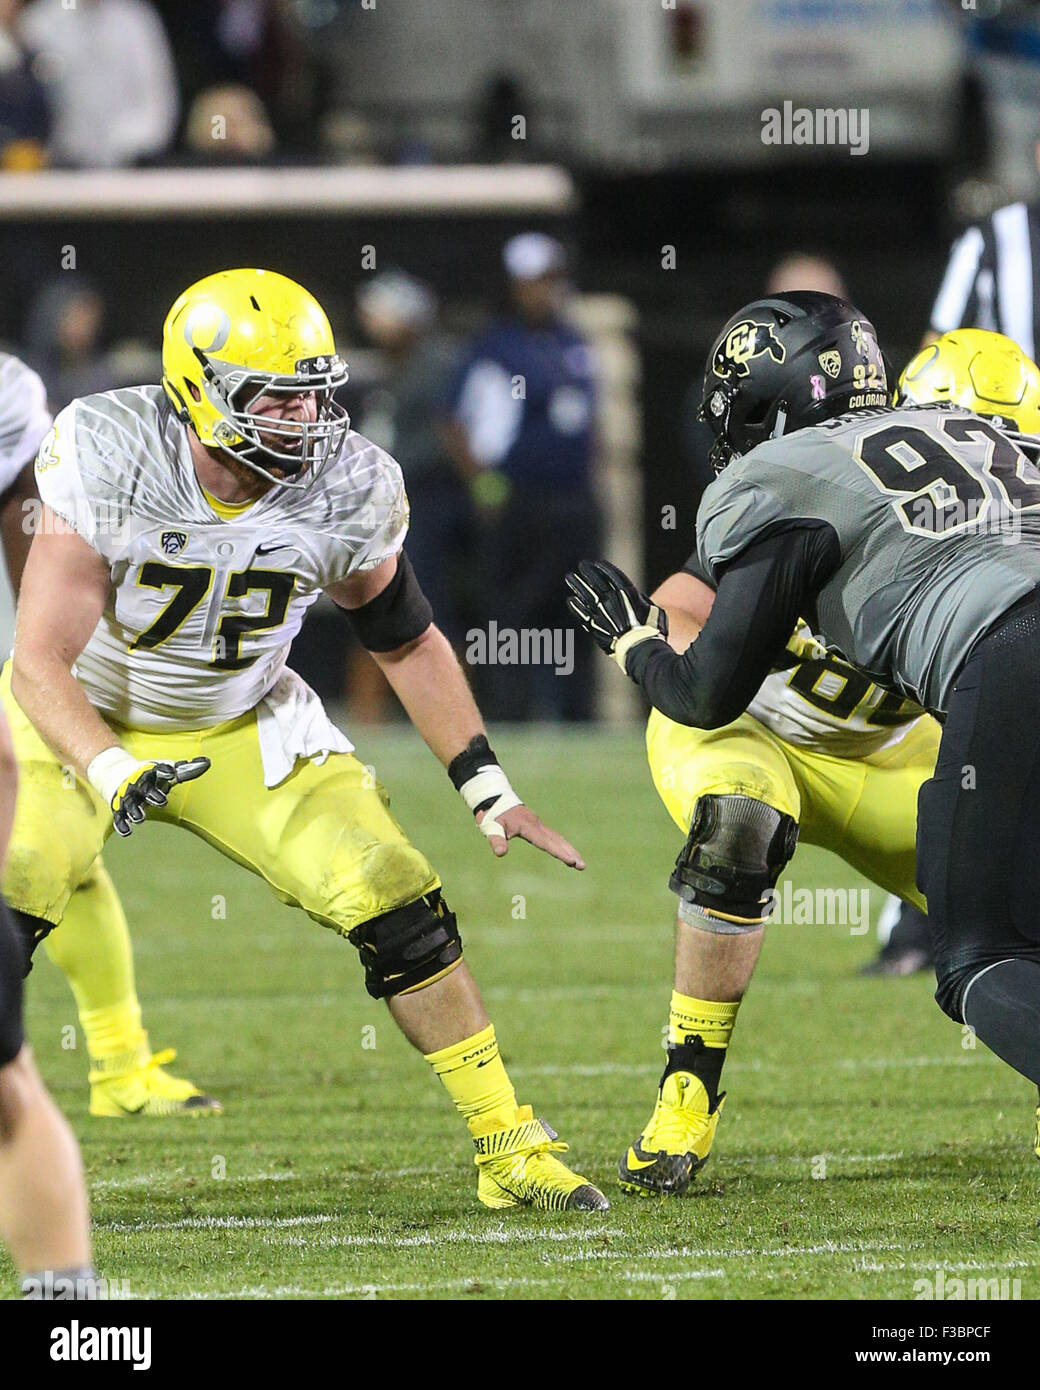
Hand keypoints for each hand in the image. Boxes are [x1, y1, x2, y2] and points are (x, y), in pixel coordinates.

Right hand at [88, 749, 211, 836]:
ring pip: (130, 803)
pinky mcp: (120, 809)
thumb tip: (208, 762)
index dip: (165, 771)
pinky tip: (127, 832)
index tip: (172, 773)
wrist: (119, 775)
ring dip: (135, 811)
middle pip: (145, 788)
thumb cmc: (152, 776)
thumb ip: (187, 770)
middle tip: (162, 802)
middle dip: (152, 795)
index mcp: (152, 773)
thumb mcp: (167, 773)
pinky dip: (122, 824)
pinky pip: (119, 817)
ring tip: (140, 818)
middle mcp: (139, 784)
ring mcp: (128, 796)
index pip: (159, 770)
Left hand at [476, 801, 585, 868]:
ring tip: (579, 863)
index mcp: (528, 826)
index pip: (546, 843)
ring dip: (568, 849)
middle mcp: (536, 824)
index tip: (571, 861)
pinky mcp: (536, 824)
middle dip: (570, 853)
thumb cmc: (492, 813)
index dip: (559, 853)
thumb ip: (496, 839)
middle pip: (557, 840)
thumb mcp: (490, 826)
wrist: (493, 796)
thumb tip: (500, 853)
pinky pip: (552, 836)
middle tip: (582, 866)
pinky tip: (565, 851)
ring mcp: (538, 823)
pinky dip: (561, 844)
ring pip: (557, 838)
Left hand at [565, 559, 667, 671]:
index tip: (597, 563)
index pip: (613, 576)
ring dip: (577, 585)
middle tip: (582, 565)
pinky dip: (576, 606)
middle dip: (588, 572)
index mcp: (628, 594)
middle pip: (596, 582)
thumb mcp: (653, 609)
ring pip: (586, 595)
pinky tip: (571, 600)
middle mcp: (613, 600)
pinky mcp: (595, 626)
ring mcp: (602, 613)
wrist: (640, 647)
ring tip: (570, 577)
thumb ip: (641, 600)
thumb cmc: (651, 630)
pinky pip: (582, 614)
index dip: (604, 568)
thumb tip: (635, 596)